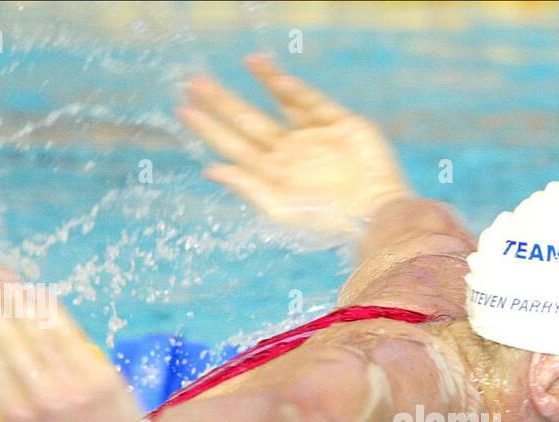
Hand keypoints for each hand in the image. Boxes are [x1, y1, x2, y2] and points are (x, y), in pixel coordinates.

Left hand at [177, 53, 409, 235]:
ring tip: (243, 61)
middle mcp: (289, 152)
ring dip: (261, 81)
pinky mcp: (340, 123)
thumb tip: (211, 169)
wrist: (375, 215)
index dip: (208, 127)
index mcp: (272, 174)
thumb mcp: (281, 210)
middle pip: (247, 121)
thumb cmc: (329, 223)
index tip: (183, 109)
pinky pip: (311, 101)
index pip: (232, 146)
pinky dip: (291, 87)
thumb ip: (248, 187)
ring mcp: (313, 136)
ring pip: (278, 103)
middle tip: (193, 81)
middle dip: (221, 101)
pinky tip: (273, 74)